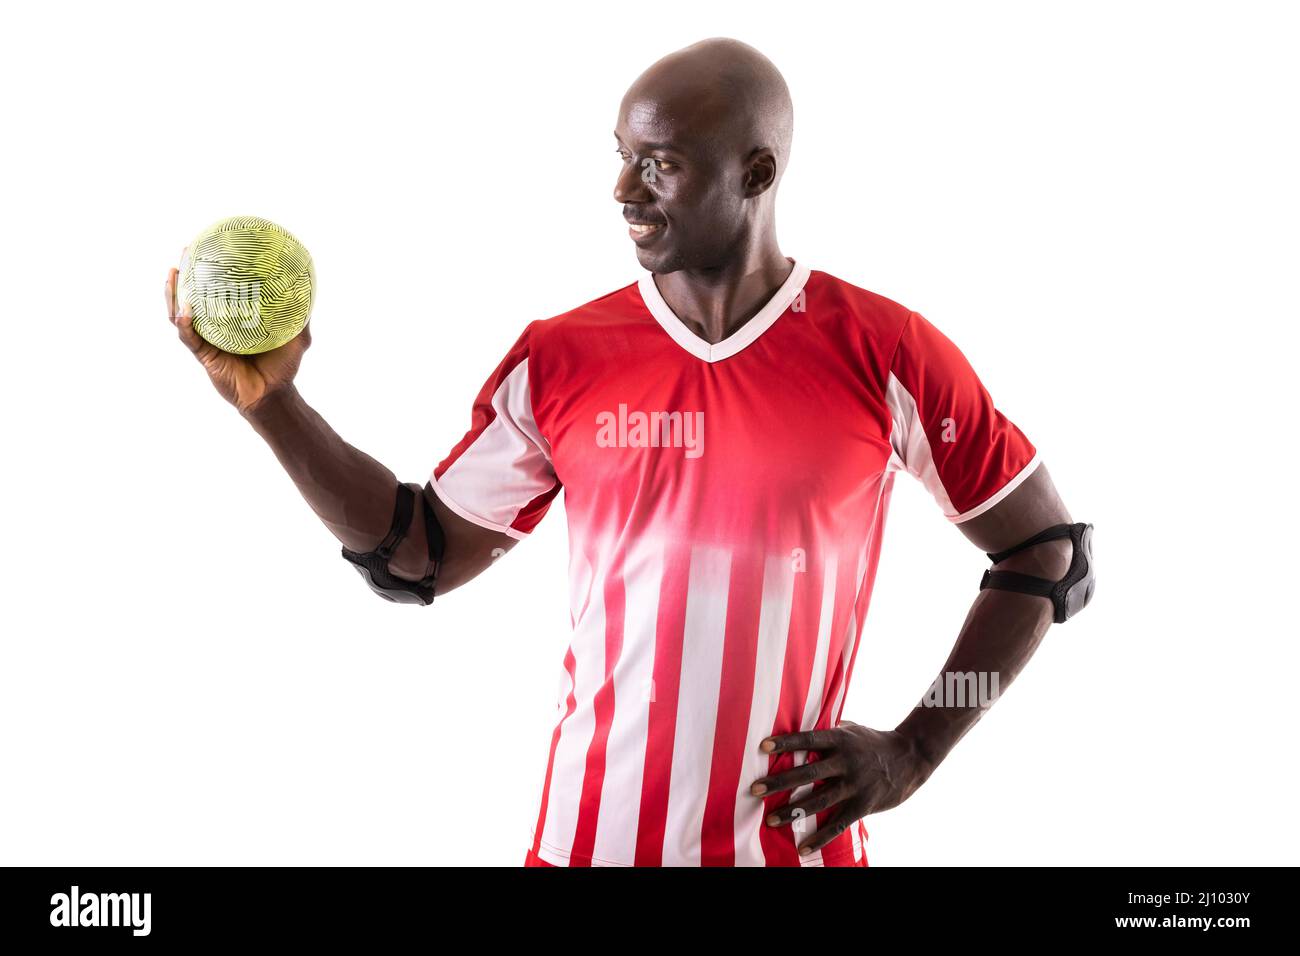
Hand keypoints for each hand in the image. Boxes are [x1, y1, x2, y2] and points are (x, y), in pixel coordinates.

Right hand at [165, 259, 310, 414]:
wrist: (273, 396)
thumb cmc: (282, 368)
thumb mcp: (296, 337)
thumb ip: (300, 315)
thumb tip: (310, 289)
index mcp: (233, 320)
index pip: (217, 291)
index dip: (211, 271)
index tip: (210, 246)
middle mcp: (217, 327)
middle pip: (192, 296)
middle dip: (185, 273)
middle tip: (185, 250)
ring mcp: (208, 341)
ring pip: (182, 314)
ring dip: (174, 294)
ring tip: (173, 274)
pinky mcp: (205, 356)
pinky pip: (190, 338)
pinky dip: (186, 324)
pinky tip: (185, 311)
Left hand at [750, 720, 933, 855]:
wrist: (911, 757)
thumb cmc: (873, 741)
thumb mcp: (852, 729)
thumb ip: (828, 730)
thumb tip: (800, 722)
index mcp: (840, 739)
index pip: (808, 740)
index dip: (786, 742)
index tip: (762, 747)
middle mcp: (846, 761)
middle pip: (808, 773)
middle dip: (780, 782)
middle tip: (754, 789)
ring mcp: (856, 785)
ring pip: (819, 801)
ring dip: (793, 812)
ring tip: (771, 820)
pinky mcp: (864, 805)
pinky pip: (838, 824)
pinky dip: (820, 837)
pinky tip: (802, 848)